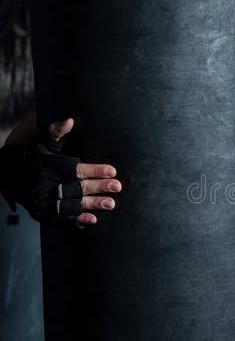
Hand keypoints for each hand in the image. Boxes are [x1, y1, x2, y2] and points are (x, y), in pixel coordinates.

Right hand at [0, 117, 121, 225]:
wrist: (10, 178)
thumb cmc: (34, 159)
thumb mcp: (43, 144)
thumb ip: (56, 132)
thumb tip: (70, 120)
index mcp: (51, 168)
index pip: (77, 170)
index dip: (96, 170)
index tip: (112, 171)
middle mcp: (47, 186)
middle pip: (78, 188)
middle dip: (99, 187)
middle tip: (117, 186)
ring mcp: (45, 202)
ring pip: (73, 204)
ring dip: (93, 204)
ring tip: (111, 203)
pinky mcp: (43, 214)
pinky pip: (63, 219)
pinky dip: (77, 220)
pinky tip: (93, 219)